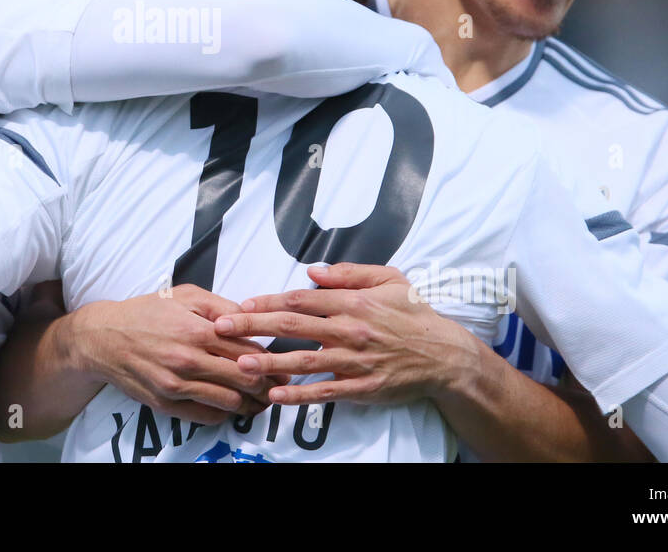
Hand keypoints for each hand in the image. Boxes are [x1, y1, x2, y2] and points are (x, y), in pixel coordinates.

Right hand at [68, 284, 287, 425]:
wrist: (102, 338)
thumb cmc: (146, 312)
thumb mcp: (185, 295)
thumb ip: (222, 306)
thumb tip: (252, 317)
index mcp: (198, 331)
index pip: (248, 352)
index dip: (271, 361)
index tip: (282, 365)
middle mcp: (188, 361)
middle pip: (245, 380)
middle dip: (268, 385)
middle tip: (279, 385)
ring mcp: (176, 386)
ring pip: (229, 402)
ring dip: (250, 403)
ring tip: (261, 399)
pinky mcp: (165, 404)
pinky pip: (206, 416)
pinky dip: (224, 413)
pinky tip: (231, 406)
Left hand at [213, 263, 479, 406]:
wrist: (445, 356)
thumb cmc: (413, 314)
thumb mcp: (389, 280)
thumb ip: (350, 273)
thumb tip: (312, 272)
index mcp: (352, 302)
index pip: (300, 299)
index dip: (267, 301)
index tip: (241, 303)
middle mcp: (349, 329)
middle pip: (292, 326)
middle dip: (252, 326)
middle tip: (221, 328)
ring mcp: (354, 361)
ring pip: (303, 361)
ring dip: (268, 363)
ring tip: (238, 363)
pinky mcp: (361, 388)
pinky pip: (324, 392)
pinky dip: (298, 395)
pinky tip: (273, 395)